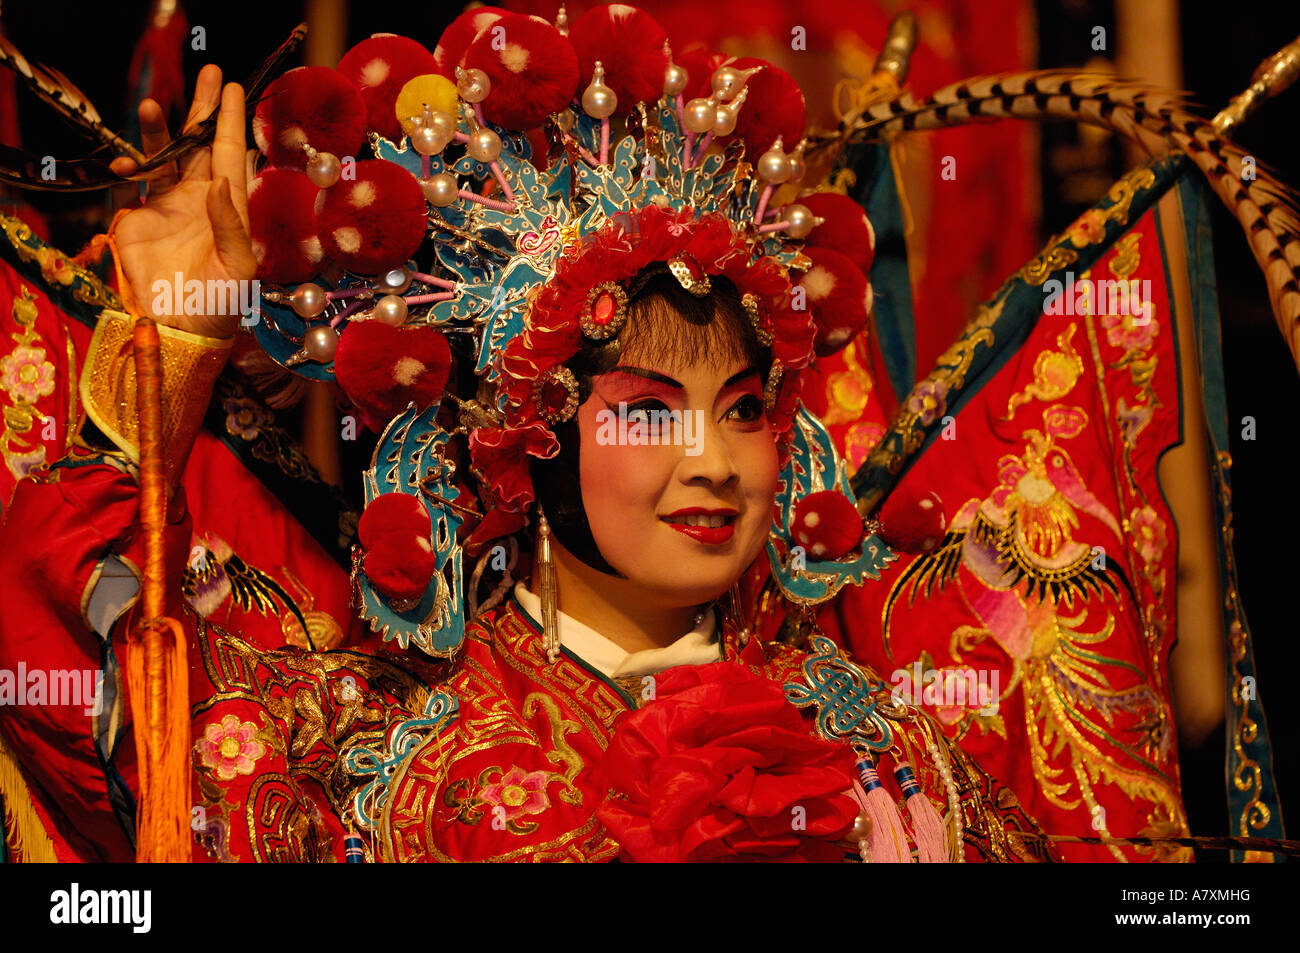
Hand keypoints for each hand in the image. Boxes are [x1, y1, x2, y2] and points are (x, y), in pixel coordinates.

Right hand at [108, 64, 256, 338]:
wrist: (180, 328)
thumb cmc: (222, 303)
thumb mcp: (240, 267)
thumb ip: (232, 224)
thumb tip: (222, 180)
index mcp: (229, 208)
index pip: (230, 155)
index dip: (230, 123)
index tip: (233, 90)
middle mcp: (201, 200)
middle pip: (201, 145)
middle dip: (203, 111)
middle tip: (210, 72)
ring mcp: (169, 205)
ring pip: (165, 156)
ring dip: (158, 132)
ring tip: (151, 107)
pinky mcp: (139, 217)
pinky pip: (136, 179)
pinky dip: (131, 164)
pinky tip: (127, 160)